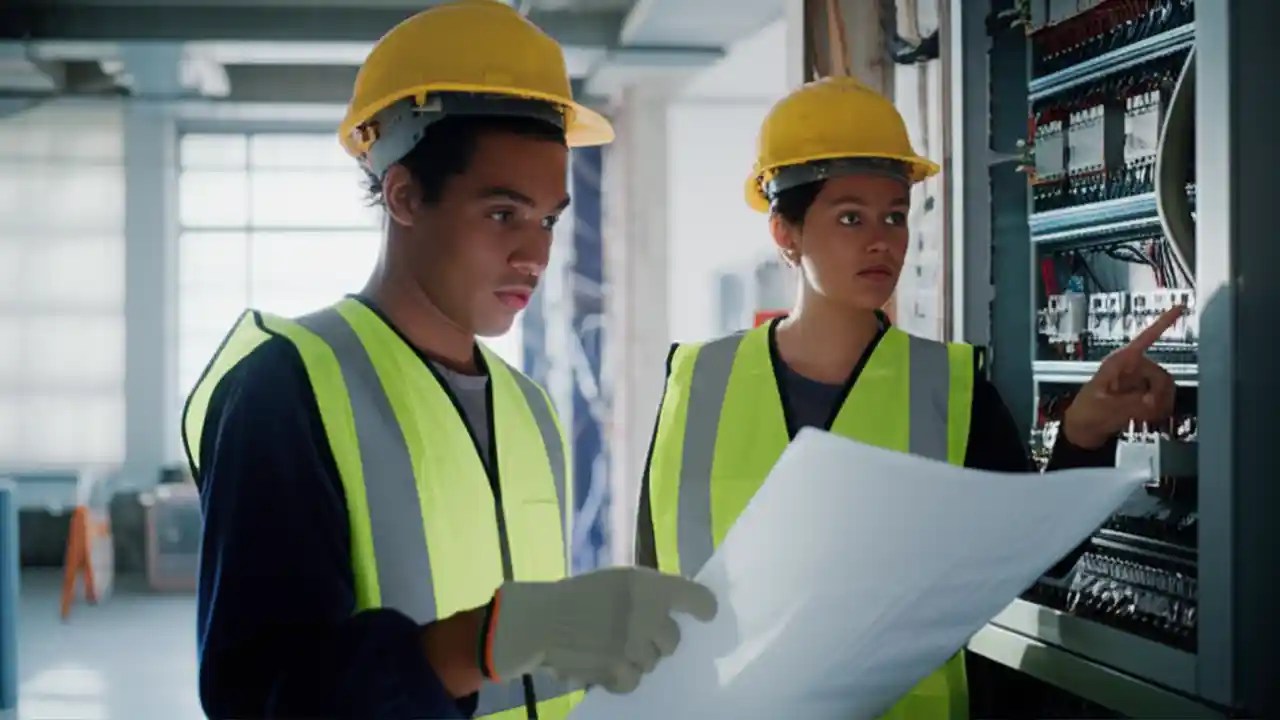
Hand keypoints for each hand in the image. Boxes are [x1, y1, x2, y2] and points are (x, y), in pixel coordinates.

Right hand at [480, 566, 717, 693]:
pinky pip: (634, 681)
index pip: (698, 598)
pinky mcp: (620, 671)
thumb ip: (646, 593)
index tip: (705, 616)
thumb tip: (673, 612)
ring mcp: (635, 646)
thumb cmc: (576, 595)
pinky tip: (603, 664)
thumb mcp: (616, 581)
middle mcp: (649, 615)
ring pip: (653, 662)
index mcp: (649, 585)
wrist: (540, 621)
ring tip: (610, 647)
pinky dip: (620, 676)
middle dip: (657, 639)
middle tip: (634, 633)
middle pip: (673, 639)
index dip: (704, 608)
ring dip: (636, 658)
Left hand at [1064, 305, 1183, 448]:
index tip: (1180, 307)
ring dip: (1161, 406)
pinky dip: (1159, 411)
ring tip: (1146, 420)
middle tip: (1149, 413)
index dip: (1162, 323)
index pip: (1145, 339)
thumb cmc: (1087, 414)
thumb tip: (1153, 401)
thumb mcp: (1106, 409)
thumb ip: (1131, 404)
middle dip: (1160, 396)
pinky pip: (1162, 399)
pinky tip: (1149, 421)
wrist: (1082, 432)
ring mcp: (1138, 382)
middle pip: (1162, 376)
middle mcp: (1133, 368)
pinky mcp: (1142, 396)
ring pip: (1165, 389)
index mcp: (1120, 362)